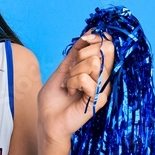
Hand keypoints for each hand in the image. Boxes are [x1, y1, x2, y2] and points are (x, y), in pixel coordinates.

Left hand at [37, 30, 115, 144]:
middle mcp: (102, 78)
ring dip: (74, 72)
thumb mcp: (62, 70)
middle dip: (81, 55)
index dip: (97, 38)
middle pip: (102, 51)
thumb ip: (75, 54)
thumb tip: (87, 34)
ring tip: (69, 86)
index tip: (87, 37)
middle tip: (71, 72)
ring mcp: (102, 88)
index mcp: (96, 70)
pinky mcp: (100, 98)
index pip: (107, 47)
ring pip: (93, 63)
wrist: (48, 120)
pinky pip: (86, 79)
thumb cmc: (53, 99)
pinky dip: (73, 83)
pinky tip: (72, 93)